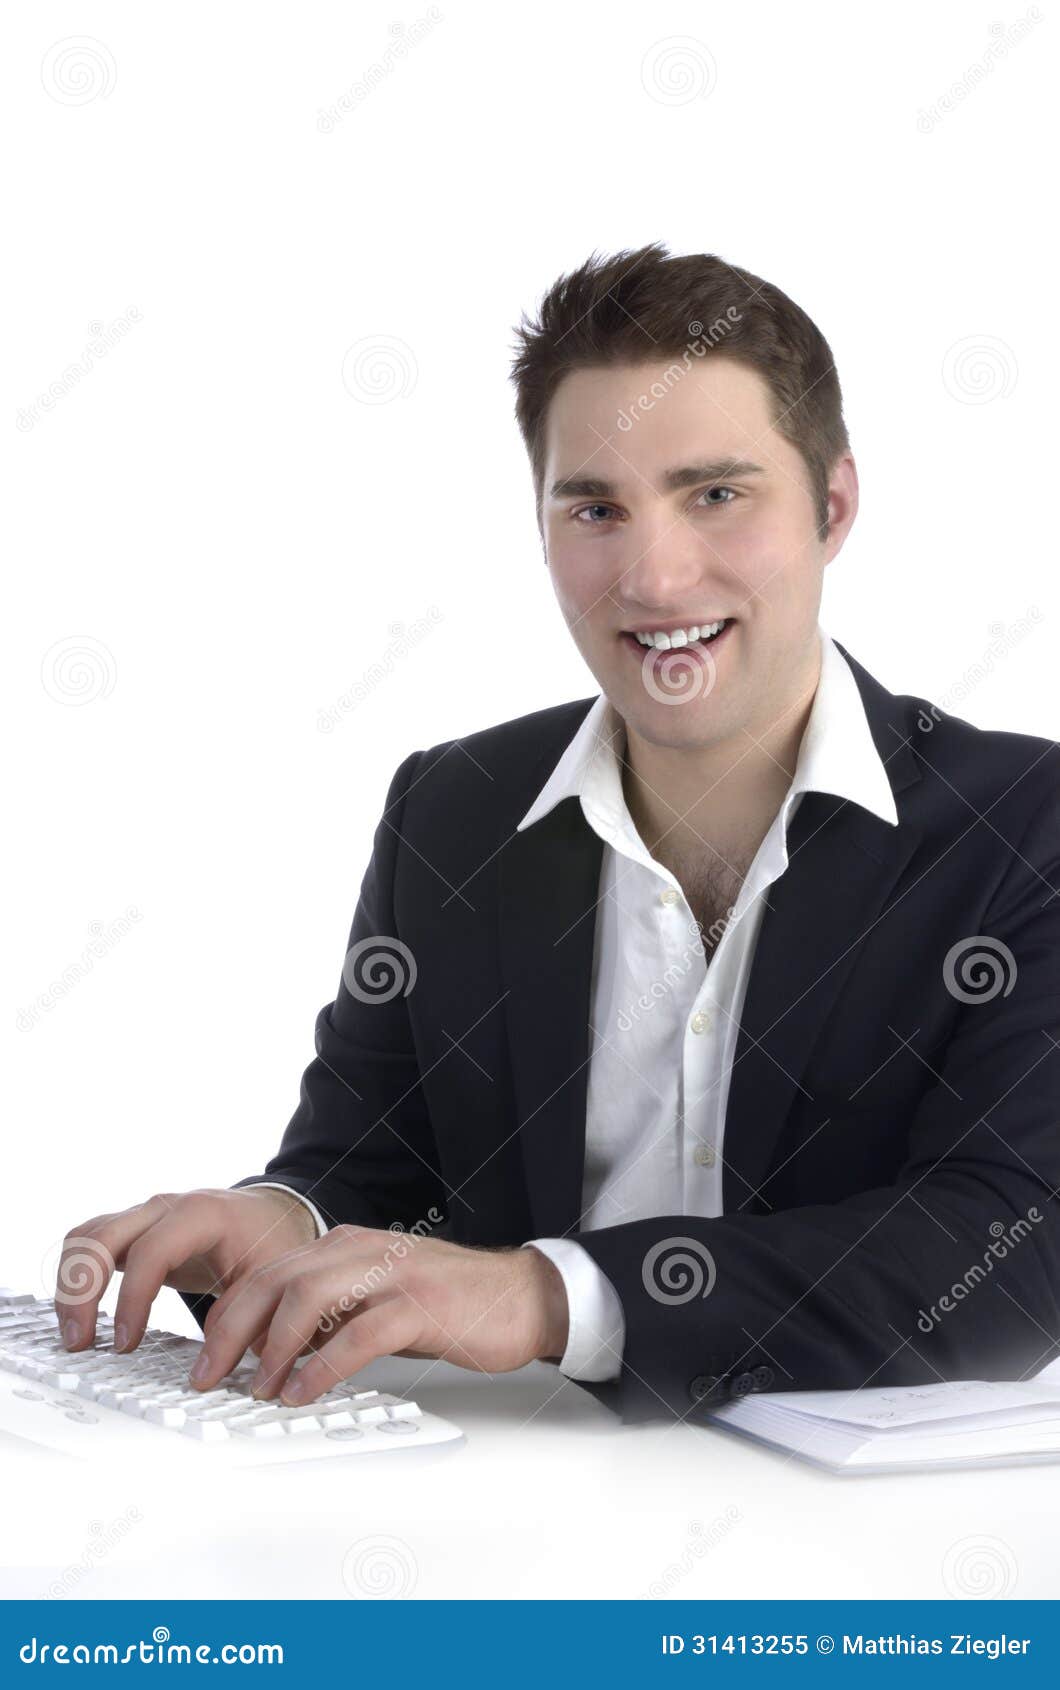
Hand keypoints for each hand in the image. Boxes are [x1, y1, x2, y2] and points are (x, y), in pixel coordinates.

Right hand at [55, 1187, 318, 1352]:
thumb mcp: (271, 1277)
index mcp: (202, 1214)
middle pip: (102, 1236)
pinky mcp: (132, 1230)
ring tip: (74, 1337)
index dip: (133, 1298)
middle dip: (82, 1292)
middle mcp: (164, 1207)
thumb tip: (209, 1368)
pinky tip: (79, 1314)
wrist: (268, 1214)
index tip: (126, 1343)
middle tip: (81, 1343)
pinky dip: (75, 1276)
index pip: (151, 1250)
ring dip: (70, 1286)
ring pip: (86, 1237)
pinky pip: (89, 1242)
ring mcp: (144, 1215)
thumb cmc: (269, 1241)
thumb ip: (243, 1316)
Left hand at [189, 1226, 570, 1403]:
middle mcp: (360, 1251)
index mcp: (345, 1246)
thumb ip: (331, 1314)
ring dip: (271, 1350)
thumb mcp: (376, 1297)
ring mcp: (390, 1275)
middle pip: (274, 1282)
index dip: (227, 1315)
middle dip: (231, 1332)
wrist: (520, 1295)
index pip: (267, 1272)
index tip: (206, 1357)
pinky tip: (305, 1392)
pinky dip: (322, 1367)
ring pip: (307, 1300)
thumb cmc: (450, 1301)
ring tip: (255, 1389)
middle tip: (209, 1378)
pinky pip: (356, 1335)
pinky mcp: (419, 1307)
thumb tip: (276, 1352)